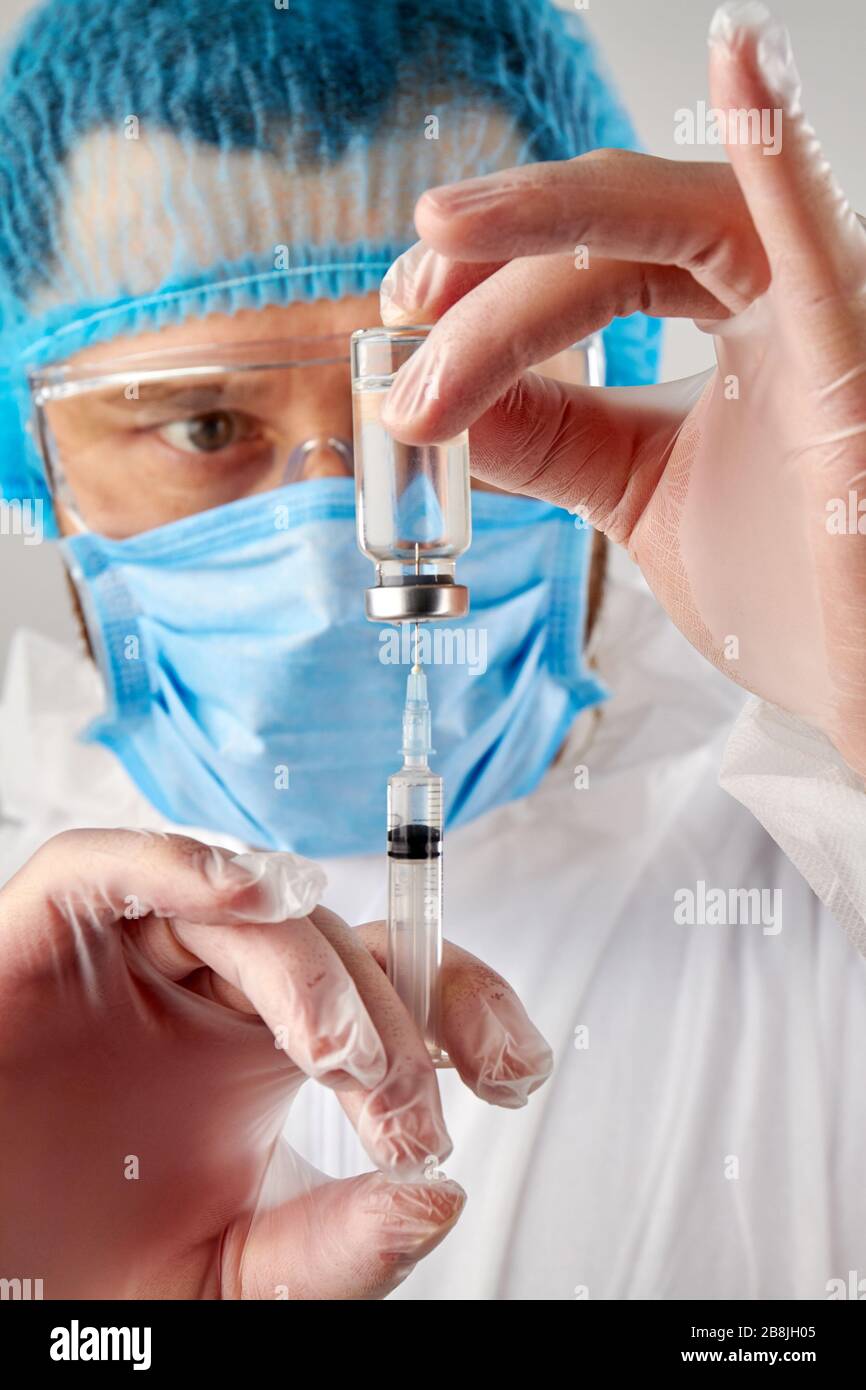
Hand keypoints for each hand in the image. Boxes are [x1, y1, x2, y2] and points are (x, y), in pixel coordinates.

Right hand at [0, 829, 551, 1298]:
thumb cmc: (90, 1265)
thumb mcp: (237, 1277)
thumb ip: (335, 1250)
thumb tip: (440, 1202)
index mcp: (275, 1043)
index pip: (394, 984)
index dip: (467, 1001)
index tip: (515, 1071)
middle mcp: (220, 984)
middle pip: (339, 942)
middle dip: (393, 1021)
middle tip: (405, 1123)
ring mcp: (140, 948)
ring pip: (253, 908)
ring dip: (314, 973)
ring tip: (344, 1061)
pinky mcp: (60, 927)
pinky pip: (121, 865)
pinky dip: (186, 865)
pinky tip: (251, 896)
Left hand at [380, 1, 865, 776]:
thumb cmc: (790, 592)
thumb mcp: (640, 495)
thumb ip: (554, 438)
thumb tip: (439, 398)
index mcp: (737, 323)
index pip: (594, 267)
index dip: (492, 289)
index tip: (406, 327)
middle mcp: (782, 297)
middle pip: (613, 240)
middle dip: (492, 278)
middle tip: (403, 319)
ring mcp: (827, 311)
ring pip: (673, 222)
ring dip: (548, 218)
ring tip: (439, 240)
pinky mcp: (859, 353)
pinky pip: (818, 237)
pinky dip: (782, 144)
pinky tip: (746, 53)